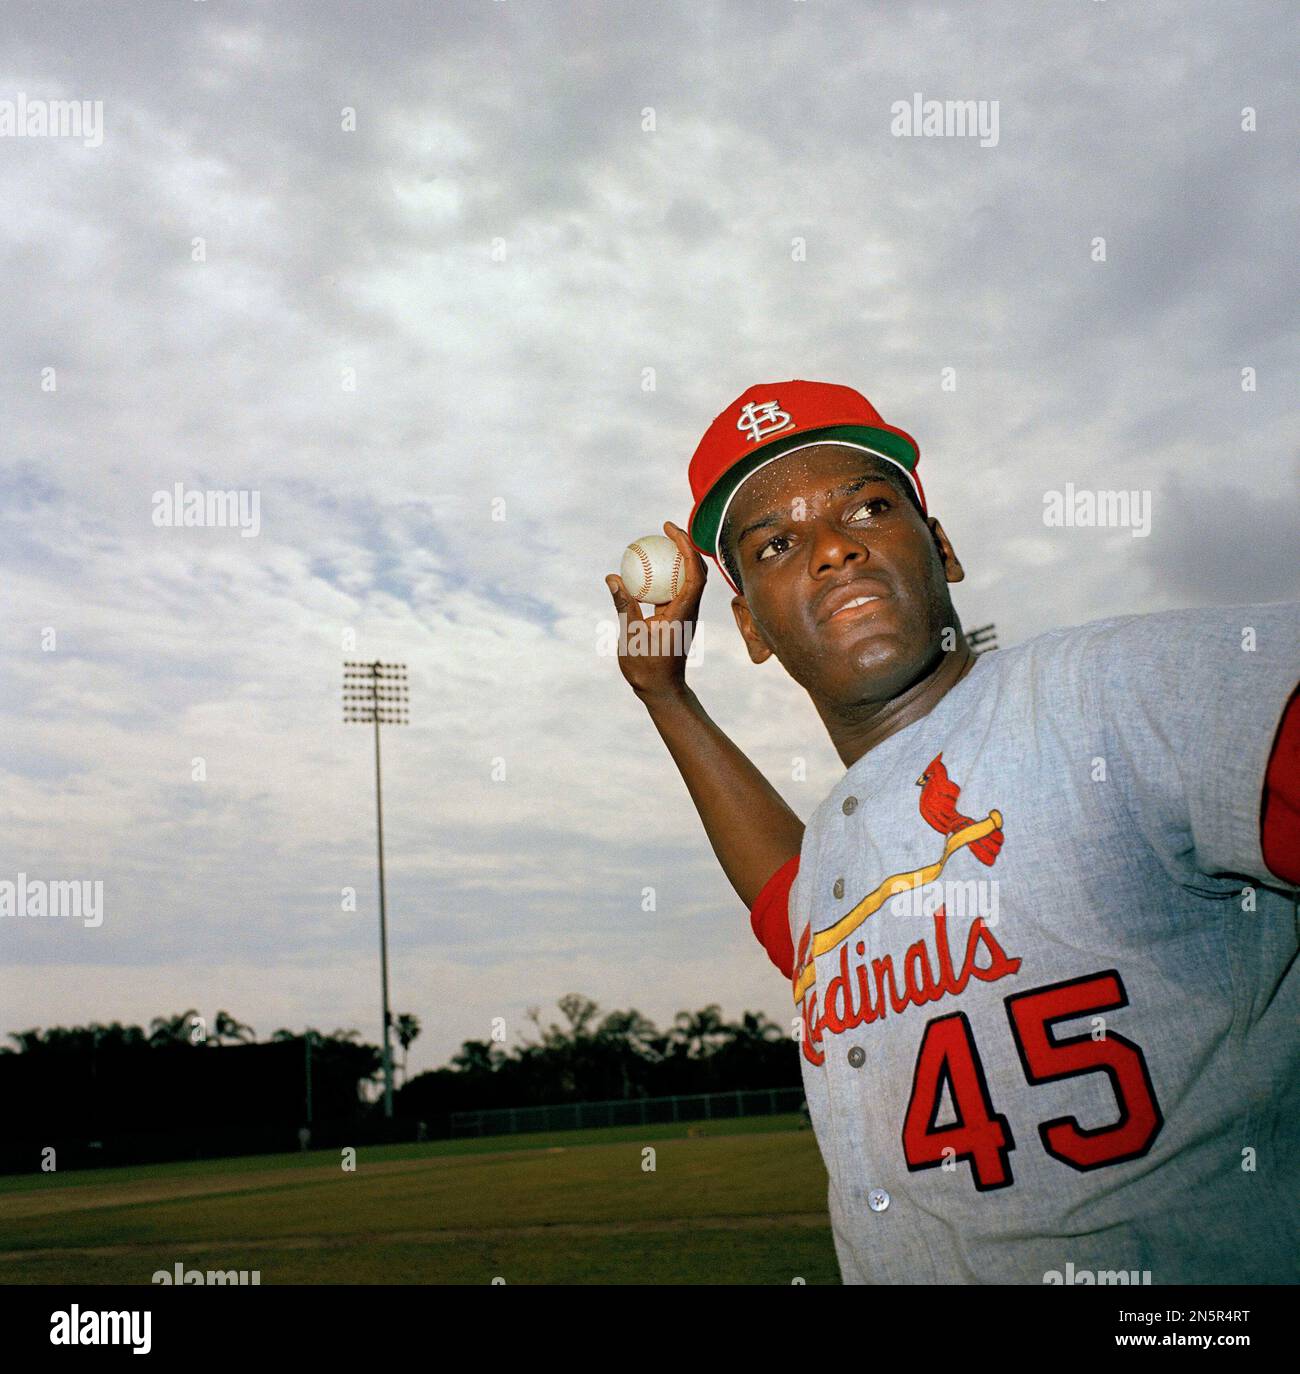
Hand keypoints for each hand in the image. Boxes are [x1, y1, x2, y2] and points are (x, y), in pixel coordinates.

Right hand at [605, 521, 706, 699]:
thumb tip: (613, 577)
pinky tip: (646, 569)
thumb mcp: (630, 635)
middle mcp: (689, 609)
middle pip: (695, 569)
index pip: (693, 572)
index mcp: (683, 611)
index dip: (685, 546)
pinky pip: (673, 590)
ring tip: (657, 542)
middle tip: (664, 529)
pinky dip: (664, 575)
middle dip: (684, 544)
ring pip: (686, 578)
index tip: (669, 529)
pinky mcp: (676, 617)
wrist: (661, 690)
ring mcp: (684, 613)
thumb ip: (623, 604)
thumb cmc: (646, 667)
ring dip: (676, 558)